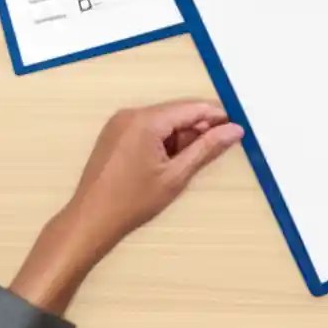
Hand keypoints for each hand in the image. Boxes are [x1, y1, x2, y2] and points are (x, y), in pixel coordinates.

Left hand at [11, 101, 243, 313]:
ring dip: (182, 136)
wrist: (91, 220)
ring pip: (163, 120)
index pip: (191, 108)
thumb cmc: (133, 201)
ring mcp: (119, 123)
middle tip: (219, 148)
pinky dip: (164, 139)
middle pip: (176, 112)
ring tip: (192, 162)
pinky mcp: (114, 134)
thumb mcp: (176, 176)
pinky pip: (147, 128)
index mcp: (146, 121)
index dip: (216, 116)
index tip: (236, 128)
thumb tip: (234, 130)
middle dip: (199, 127)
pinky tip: (172, 161)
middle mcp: (131, 114)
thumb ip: (206, 149)